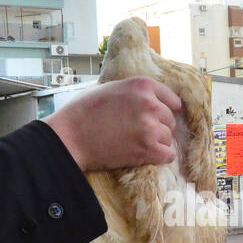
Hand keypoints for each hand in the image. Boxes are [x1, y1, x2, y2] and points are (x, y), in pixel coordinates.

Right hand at [45, 77, 181, 171]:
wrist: (70, 137)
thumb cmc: (84, 111)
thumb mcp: (111, 88)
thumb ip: (134, 92)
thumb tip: (150, 97)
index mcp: (142, 85)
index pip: (171, 99)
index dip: (164, 109)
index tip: (158, 117)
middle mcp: (150, 104)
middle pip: (170, 119)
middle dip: (158, 126)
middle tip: (140, 132)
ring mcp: (150, 127)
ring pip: (168, 137)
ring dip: (157, 142)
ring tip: (138, 143)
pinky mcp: (148, 149)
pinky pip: (167, 155)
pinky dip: (159, 157)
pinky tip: (147, 155)